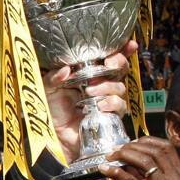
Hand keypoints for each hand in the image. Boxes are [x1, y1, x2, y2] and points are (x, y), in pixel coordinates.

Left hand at [45, 39, 137, 162]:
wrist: (58, 135)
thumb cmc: (55, 110)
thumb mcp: (49, 89)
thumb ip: (53, 77)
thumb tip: (66, 69)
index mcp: (89, 73)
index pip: (108, 58)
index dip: (122, 50)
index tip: (130, 44)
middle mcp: (102, 84)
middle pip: (120, 68)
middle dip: (118, 63)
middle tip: (108, 64)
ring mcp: (108, 99)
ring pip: (120, 87)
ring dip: (107, 86)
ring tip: (90, 92)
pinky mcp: (111, 115)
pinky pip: (120, 105)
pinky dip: (111, 103)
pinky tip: (99, 106)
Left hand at [96, 136, 179, 179]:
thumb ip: (151, 176)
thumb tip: (130, 161)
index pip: (166, 148)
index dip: (147, 141)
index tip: (132, 143)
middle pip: (154, 150)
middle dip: (133, 146)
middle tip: (117, 150)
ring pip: (143, 160)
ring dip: (123, 155)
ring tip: (110, 157)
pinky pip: (129, 179)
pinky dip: (114, 171)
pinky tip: (105, 169)